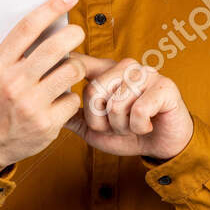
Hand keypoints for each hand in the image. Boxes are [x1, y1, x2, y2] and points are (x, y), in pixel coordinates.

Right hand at [0, 0, 84, 172]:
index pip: (28, 27)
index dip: (52, 7)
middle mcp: (14, 83)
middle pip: (55, 47)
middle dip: (74, 33)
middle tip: (77, 32)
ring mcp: (31, 105)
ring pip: (71, 72)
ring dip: (76, 65)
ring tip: (69, 65)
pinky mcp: (46, 125)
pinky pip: (72, 99)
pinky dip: (71, 95)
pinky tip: (61, 96)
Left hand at [63, 55, 192, 159]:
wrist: (163, 146)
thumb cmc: (131, 133)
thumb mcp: (96, 129)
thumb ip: (75, 118)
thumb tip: (45, 109)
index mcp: (107, 71)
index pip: (81, 64)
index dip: (69, 69)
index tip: (57, 65)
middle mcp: (126, 67)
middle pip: (94, 91)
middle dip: (102, 121)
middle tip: (117, 125)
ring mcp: (146, 74)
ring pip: (116, 104)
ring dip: (122, 126)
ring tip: (133, 125)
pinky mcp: (164, 86)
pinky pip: (138, 110)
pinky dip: (139, 127)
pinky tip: (147, 125)